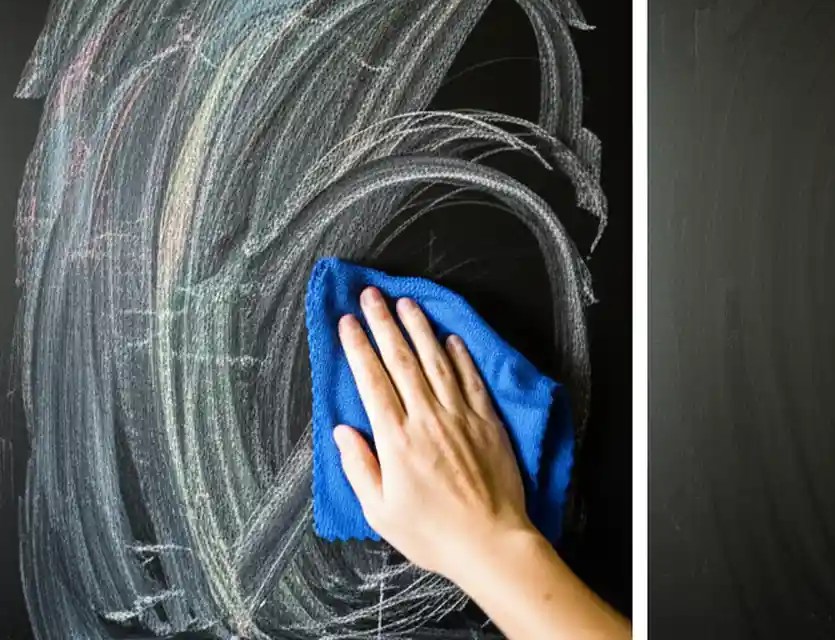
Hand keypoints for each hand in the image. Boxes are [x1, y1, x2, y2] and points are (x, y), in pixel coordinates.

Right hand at [332, 286, 535, 580]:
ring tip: (407, 303)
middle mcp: (427, 419)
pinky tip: (451, 338)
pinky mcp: (487, 422)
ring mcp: (461, 417)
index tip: (348, 322)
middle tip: (371, 295)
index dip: (358, 347)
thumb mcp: (380, 511)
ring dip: (420, 329)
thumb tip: (342, 431)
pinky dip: (460, 356)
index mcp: (396, 440)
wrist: (489, 541)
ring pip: (437, 362)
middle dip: (384, 324)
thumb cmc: (431, 533)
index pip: (372, 381)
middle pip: (402, 361)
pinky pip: (471, 380)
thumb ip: (359, 467)